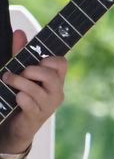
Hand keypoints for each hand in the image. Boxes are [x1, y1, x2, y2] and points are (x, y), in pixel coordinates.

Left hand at [0, 30, 67, 156]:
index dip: (48, 59)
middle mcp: (56, 93)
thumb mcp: (22, 73)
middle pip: (49, 74)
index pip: (61, 63)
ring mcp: (48, 106)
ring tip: (8, 81)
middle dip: (30, 70)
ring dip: (17, 82)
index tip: (36, 62)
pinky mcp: (37, 116)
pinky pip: (27, 101)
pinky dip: (18, 97)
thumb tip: (19, 32)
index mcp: (56, 80)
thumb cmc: (22, 96)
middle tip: (20, 73)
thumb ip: (21, 53)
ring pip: (35, 88)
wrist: (17, 126)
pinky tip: (16, 99)